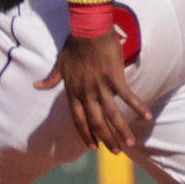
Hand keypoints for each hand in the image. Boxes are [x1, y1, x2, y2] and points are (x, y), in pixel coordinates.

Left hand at [35, 31, 152, 150]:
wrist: (87, 31)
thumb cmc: (74, 45)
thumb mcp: (59, 64)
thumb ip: (51, 78)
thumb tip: (37, 85)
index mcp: (74, 92)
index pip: (78, 120)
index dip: (85, 134)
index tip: (92, 147)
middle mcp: (86, 93)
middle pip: (96, 122)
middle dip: (106, 139)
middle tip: (115, 152)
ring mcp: (100, 87)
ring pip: (111, 114)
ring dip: (121, 130)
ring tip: (129, 143)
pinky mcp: (114, 78)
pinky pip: (127, 96)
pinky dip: (138, 106)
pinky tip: (147, 116)